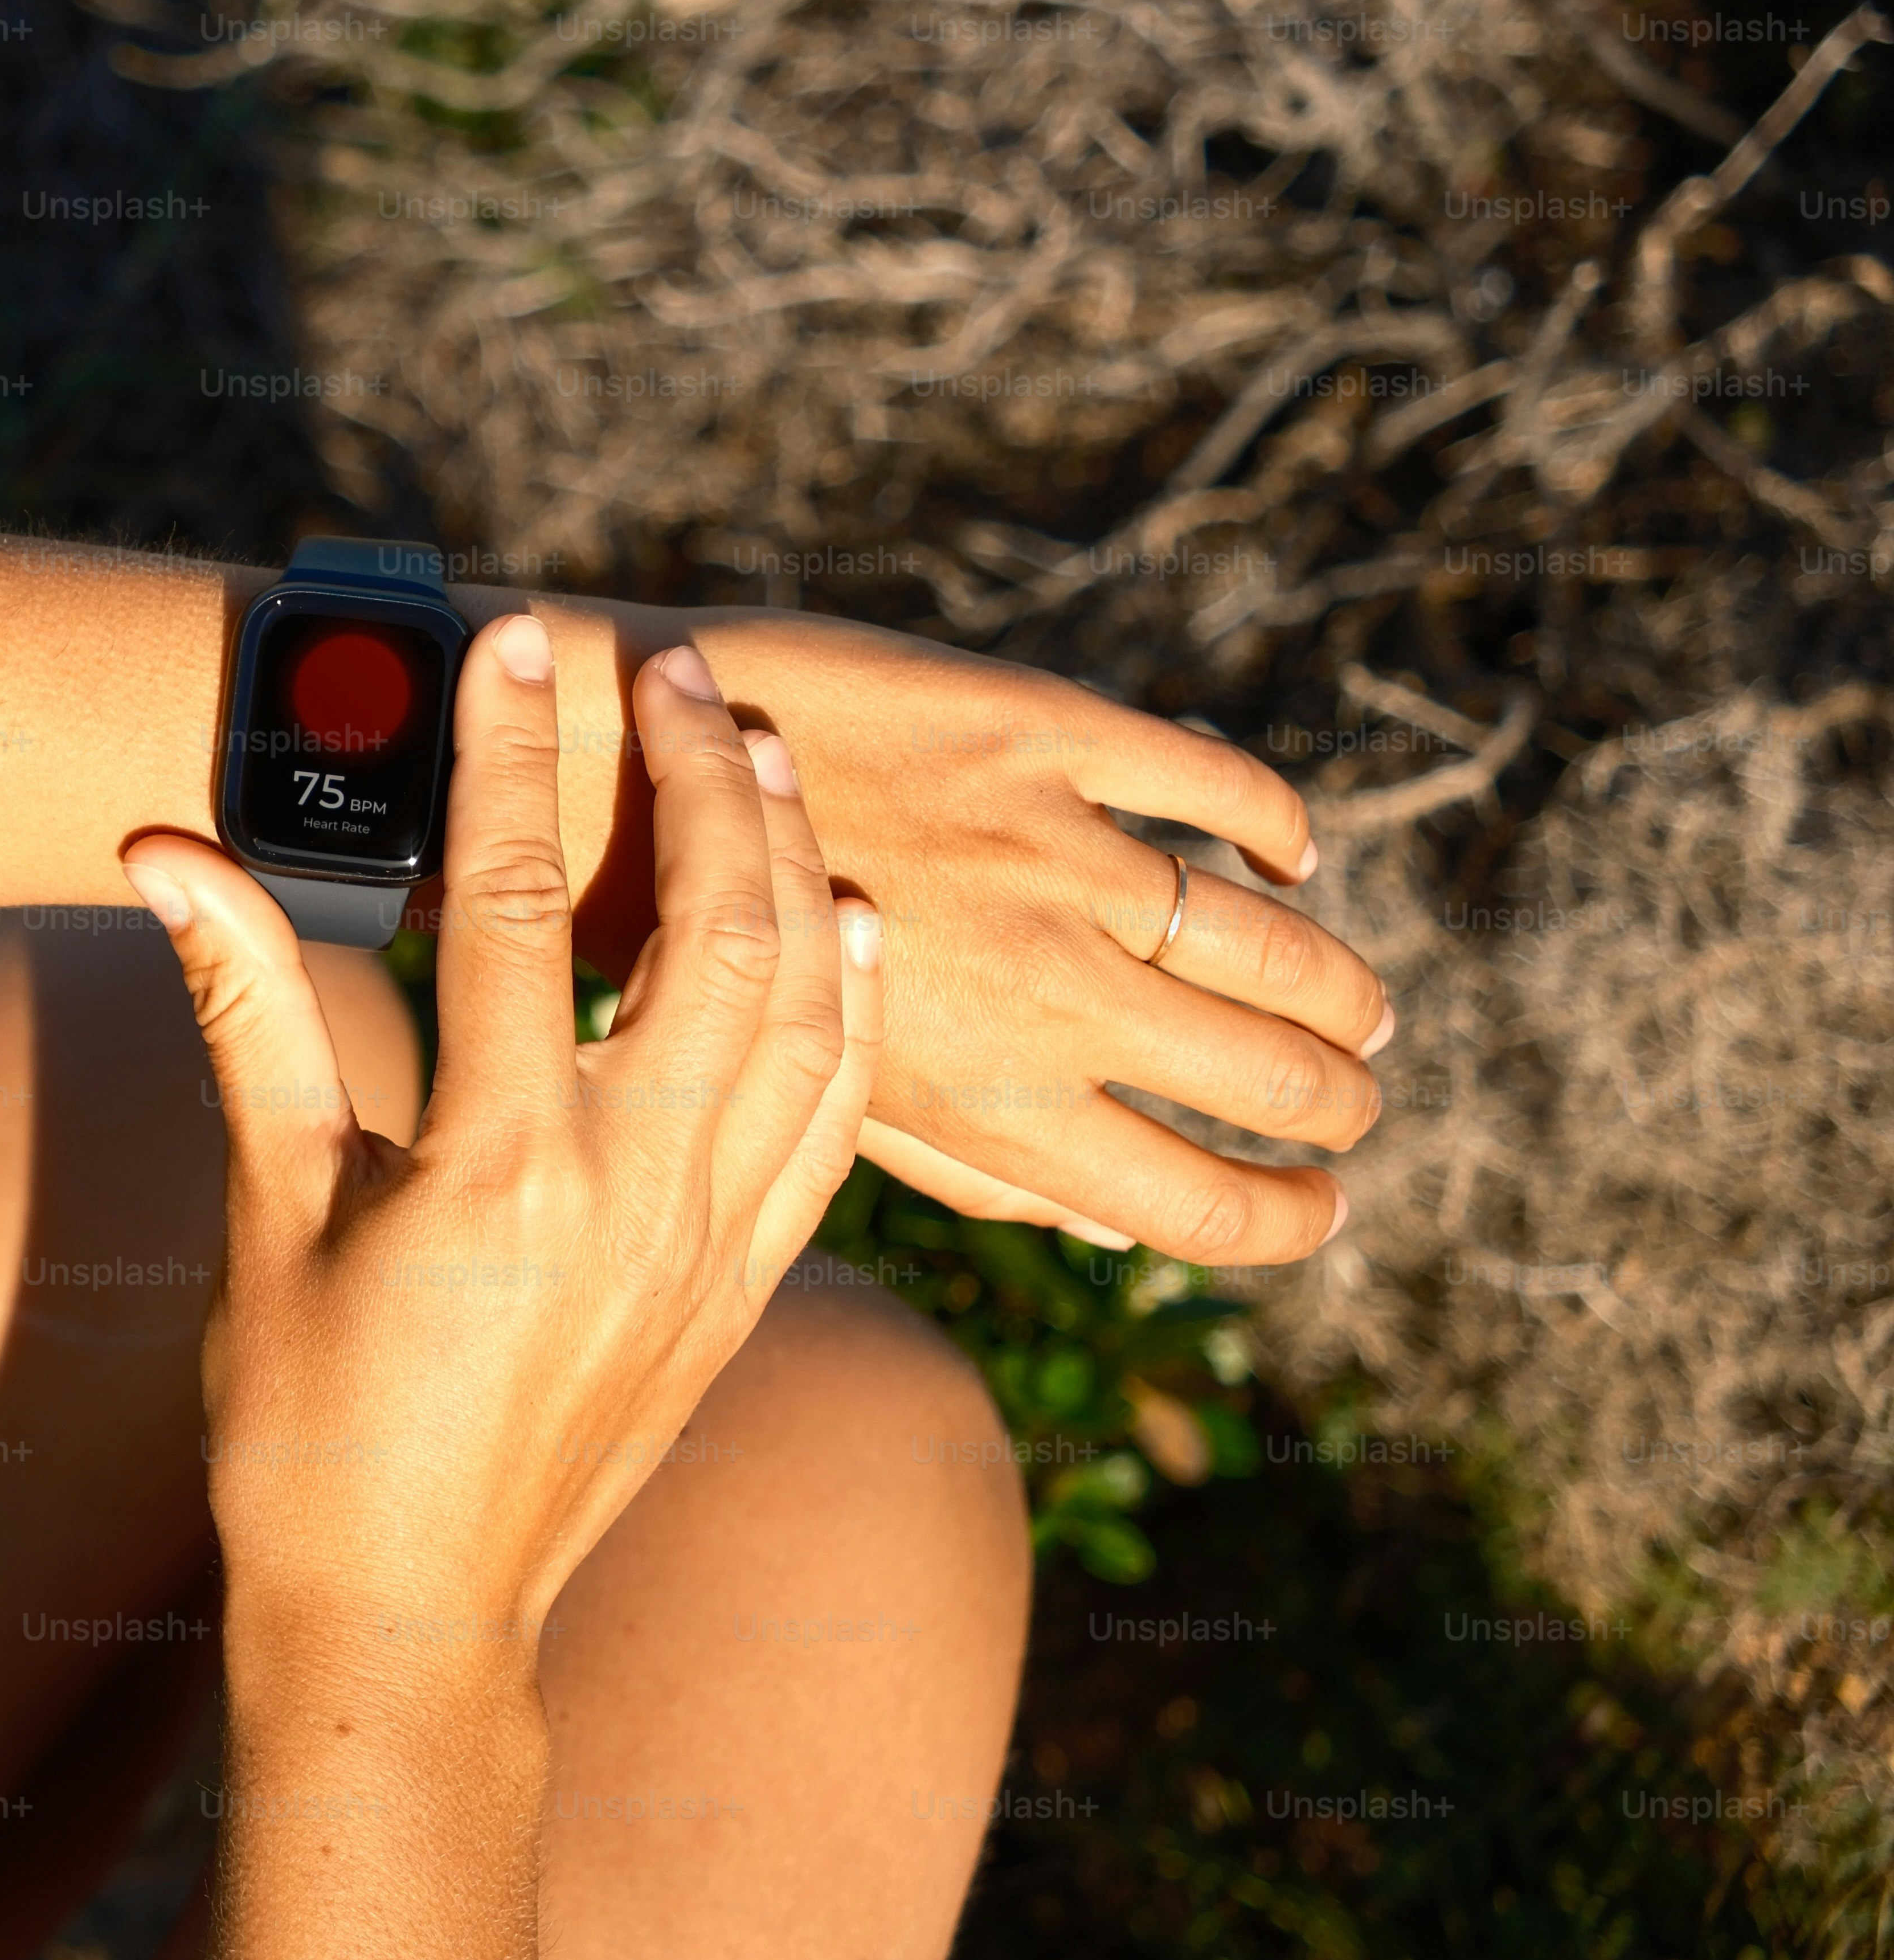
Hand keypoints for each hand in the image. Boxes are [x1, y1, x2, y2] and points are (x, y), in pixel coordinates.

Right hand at [122, 616, 877, 1646]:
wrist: (407, 1620)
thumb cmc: (305, 1426)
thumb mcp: (266, 1209)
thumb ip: (245, 1012)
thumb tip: (162, 854)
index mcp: (501, 1167)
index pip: (512, 904)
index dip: (515, 754)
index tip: (521, 640)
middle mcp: (635, 1194)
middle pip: (714, 930)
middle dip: (704, 778)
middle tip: (681, 670)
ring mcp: (711, 1246)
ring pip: (805, 1011)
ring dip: (796, 865)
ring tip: (767, 751)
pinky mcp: (745, 1289)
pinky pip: (840, 1124)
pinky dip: (862, 1013)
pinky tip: (857, 926)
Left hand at [620, 609, 1383, 1262]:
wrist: (597, 773)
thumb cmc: (687, 963)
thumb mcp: (814, 1110)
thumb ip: (966, 1169)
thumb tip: (1109, 1231)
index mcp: (984, 1102)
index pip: (1195, 1206)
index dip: (1286, 1220)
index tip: (1326, 1208)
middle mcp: (1034, 988)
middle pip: (1263, 1071)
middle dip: (1337, 1098)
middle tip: (1360, 1095)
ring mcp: (1041, 853)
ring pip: (1261, 937)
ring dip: (1336, 982)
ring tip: (1362, 1006)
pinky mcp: (1032, 728)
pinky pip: (1209, 784)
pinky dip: (1274, 827)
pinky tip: (1290, 854)